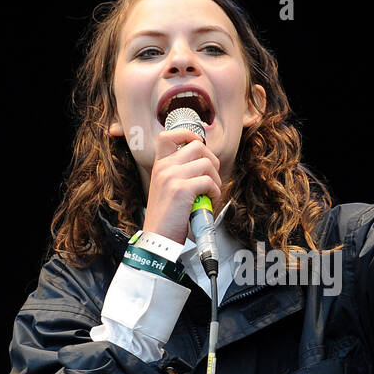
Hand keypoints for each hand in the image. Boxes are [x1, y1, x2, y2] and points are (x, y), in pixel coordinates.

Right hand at [141, 128, 222, 245]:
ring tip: (210, 193)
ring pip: (207, 163)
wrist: (158, 239)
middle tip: (211, 179)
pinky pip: (210, 182)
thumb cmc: (166, 218)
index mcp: (159, 166)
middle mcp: (164, 167)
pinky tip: (209, 201)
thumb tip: (205, 165)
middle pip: (197, 146)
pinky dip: (215, 193)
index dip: (188, 134)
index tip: (198, 145)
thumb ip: (180, 174)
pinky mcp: (181, 189)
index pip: (169, 135)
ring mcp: (171, 177)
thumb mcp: (167, 189)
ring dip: (216, 179)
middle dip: (211, 161)